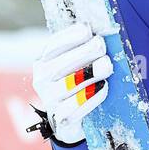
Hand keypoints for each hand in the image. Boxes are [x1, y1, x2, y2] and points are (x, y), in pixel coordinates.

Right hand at [32, 22, 112, 144]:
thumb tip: (103, 35)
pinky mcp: (61, 118)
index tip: (88, 29)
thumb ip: (86, 50)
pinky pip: (74, 107)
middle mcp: (42, 79)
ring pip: (67, 85)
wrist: (73, 119)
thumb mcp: (79, 65)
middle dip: (82, 52)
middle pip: (59, 64)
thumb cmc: (79, 85)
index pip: (54, 46)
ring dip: (88, 73)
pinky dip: (91, 97)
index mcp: (45, 61)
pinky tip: (103, 87)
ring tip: (106, 66)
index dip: (70, 37)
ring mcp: (49, 99)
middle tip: (101, 45)